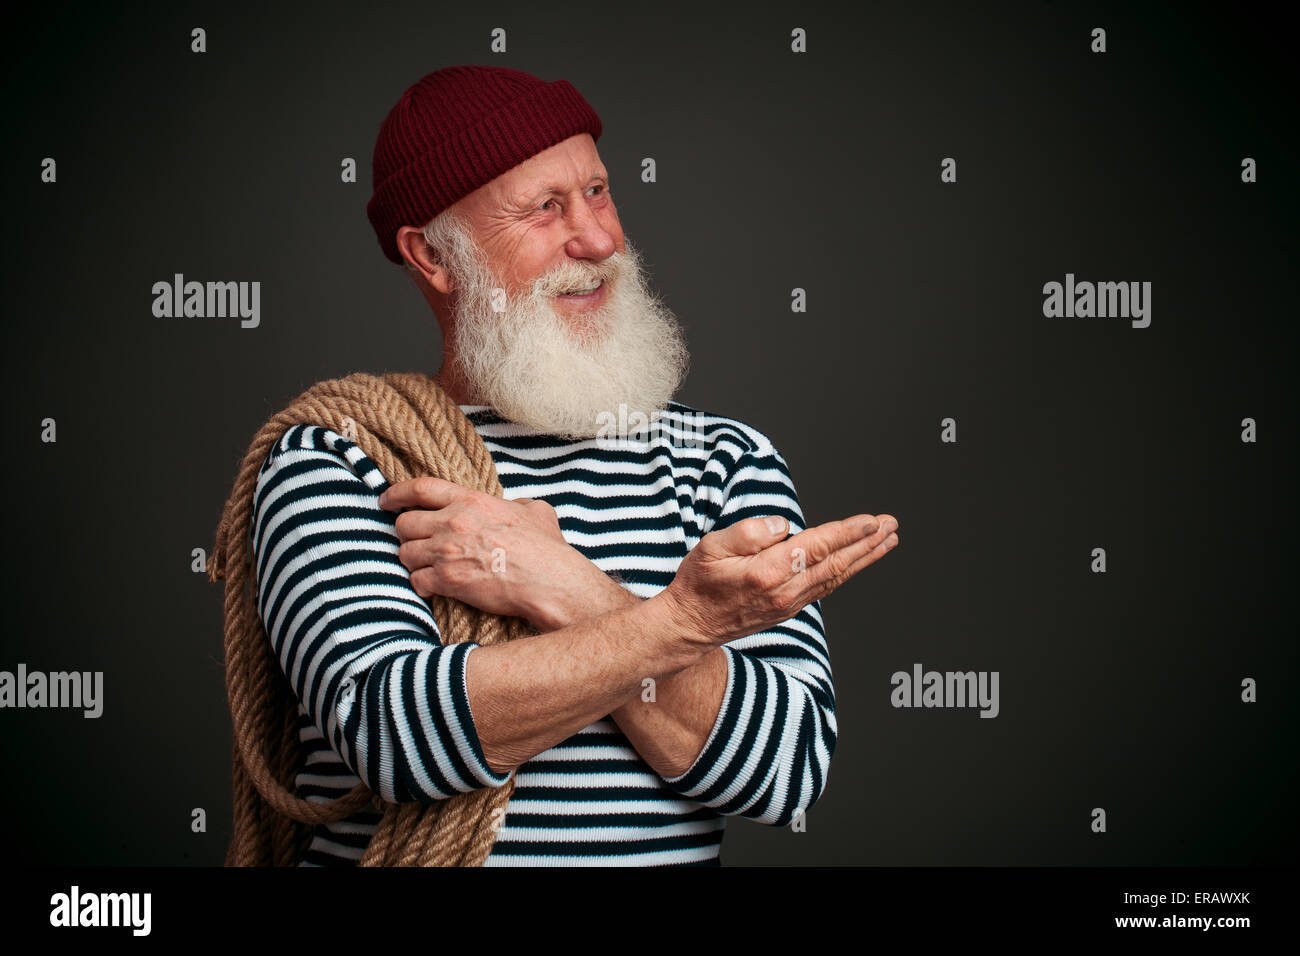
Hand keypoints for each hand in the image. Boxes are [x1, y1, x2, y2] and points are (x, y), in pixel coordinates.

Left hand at [377, 477, 603, 630]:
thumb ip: (518, 504)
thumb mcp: (536, 511)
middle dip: (406, 533)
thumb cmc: (546, 549)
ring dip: (413, 560)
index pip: (420, 488)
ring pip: (406, 553)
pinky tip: (433, 586)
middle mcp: (453, 523)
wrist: (548, 582)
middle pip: (404, 524)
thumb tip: (518, 505)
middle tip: (416, 541)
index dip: (397, 493)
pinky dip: (422, 584)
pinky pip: (417, 581)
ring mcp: (447, 552)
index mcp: (471, 500)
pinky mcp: (447, 581)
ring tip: (426, 565)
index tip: (386, 500)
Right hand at [660, 512, 898, 647]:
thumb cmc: (697, 584)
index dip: (848, 532)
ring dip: (864, 558)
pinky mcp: (788, 610)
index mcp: (769, 572)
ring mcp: (789, 604)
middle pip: (837, 563)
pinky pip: (825, 587)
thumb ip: (750, 532)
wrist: (689, 627)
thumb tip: (785, 526)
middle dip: (868, 543)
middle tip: (892, 526)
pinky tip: (855, 563)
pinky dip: (846, 572)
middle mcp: (786, 592)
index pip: (819, 546)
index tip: (873, 520)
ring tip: (886, 542)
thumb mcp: (711, 548)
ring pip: (836, 577)